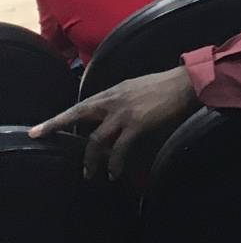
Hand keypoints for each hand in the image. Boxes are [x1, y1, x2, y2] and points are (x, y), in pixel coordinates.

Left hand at [29, 64, 199, 178]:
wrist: (187, 83)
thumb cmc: (164, 86)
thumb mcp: (134, 88)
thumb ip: (118, 100)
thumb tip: (107, 117)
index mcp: (113, 92)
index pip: (80, 106)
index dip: (58, 118)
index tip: (38, 129)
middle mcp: (113, 101)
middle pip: (78, 115)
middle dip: (56, 126)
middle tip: (40, 137)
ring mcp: (123, 113)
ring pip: (96, 140)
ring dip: (91, 160)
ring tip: (91, 173)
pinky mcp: (137, 124)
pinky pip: (119, 149)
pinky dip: (114, 163)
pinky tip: (114, 171)